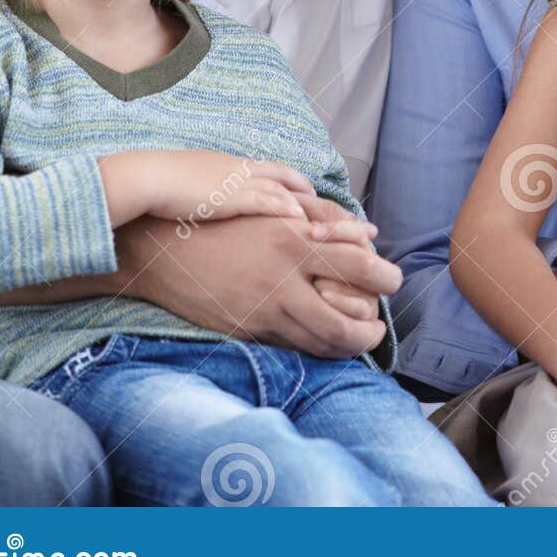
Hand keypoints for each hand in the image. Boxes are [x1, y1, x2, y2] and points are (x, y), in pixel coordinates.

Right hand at [116, 211, 400, 357]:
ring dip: (345, 346)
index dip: (385, 277)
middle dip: (370, 332)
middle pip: (344, 323)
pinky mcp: (247, 330)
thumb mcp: (273, 209)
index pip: (359, 267)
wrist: (162, 249)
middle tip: (378, 327)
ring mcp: (263, 313)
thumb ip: (321, 221)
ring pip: (318, 343)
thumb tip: (366, 233)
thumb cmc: (222, 218)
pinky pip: (289, 346)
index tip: (394, 280)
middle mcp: (282, 283)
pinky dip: (312, 346)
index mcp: (294, 244)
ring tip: (357, 337)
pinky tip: (319, 338)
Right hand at [157, 151, 315, 223]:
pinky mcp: (232, 197)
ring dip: (300, 198)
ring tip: (317, 213)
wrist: (148, 178)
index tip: (295, 187)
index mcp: (224, 163)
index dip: (281, 177)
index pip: (261, 167)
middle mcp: (235, 168)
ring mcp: (235, 181)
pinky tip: (300, 217)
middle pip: (279, 171)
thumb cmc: (157, 183)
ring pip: (279, 184)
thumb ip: (197, 187)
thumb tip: (198, 199)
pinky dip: (286, 207)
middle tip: (316, 199)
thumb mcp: (184, 181)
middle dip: (300, 184)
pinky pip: (268, 200)